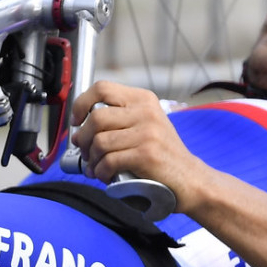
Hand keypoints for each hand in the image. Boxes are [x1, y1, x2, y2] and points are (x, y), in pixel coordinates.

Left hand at [69, 81, 208, 197]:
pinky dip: (101, 171)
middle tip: (84, 150)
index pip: (102, 88)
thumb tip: (79, 129)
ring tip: (96, 166)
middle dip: (82, 138)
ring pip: (99, 141)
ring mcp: (147, 133)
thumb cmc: (163, 155)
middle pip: (96, 117)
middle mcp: (146, 112)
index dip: (82, 104)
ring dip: (91, 158)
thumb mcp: (146, 125)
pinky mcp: (146, 154)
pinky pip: (109, 161)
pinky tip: (105, 175)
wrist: (190, 178)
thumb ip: (118, 120)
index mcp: (143, 99)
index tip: (77, 120)